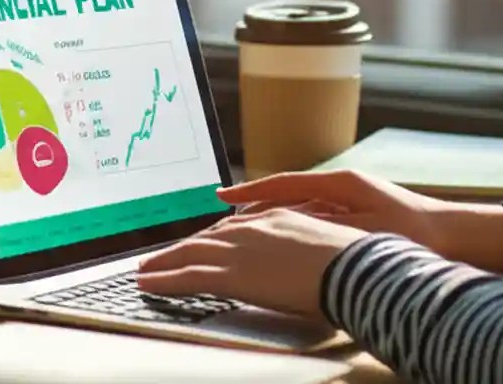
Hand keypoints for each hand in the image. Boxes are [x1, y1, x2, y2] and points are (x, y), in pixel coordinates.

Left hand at [136, 208, 365, 320]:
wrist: (356, 269)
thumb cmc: (357, 264)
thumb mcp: (330, 248)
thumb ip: (309, 251)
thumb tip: (309, 263)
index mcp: (279, 218)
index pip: (237, 226)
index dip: (214, 235)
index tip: (201, 241)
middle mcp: (254, 228)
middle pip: (209, 236)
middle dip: (183, 246)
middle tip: (162, 255)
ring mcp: (241, 249)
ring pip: (191, 253)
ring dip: (165, 261)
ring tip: (145, 270)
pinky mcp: (232, 274)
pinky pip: (188, 276)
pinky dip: (164, 280)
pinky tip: (147, 284)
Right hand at [219, 170, 445, 246]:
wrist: (456, 236)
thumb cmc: (416, 233)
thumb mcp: (366, 232)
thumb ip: (327, 228)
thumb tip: (289, 225)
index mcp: (341, 182)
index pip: (285, 183)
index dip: (251, 192)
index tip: (222, 197)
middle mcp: (341, 186)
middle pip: (286, 194)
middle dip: (253, 206)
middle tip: (221, 220)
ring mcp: (347, 199)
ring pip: (297, 207)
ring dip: (270, 217)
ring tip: (240, 231)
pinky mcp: (354, 214)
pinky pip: (312, 218)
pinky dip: (291, 226)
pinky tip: (278, 239)